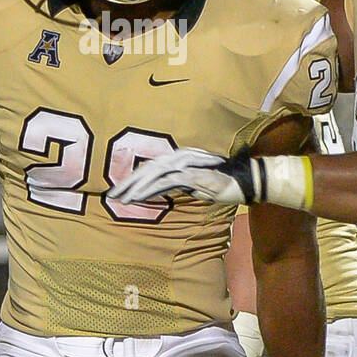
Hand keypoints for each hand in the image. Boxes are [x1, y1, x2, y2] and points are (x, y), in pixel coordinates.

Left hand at [108, 147, 254, 204]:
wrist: (245, 182)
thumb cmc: (221, 184)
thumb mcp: (195, 187)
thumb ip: (177, 185)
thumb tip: (160, 191)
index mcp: (179, 159)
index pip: (151, 167)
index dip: (134, 179)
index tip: (119, 191)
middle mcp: (180, 157)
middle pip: (147, 168)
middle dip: (128, 182)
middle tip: (111, 195)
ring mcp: (186, 164)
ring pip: (153, 174)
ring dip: (136, 187)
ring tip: (122, 199)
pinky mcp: (192, 174)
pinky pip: (166, 182)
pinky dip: (151, 189)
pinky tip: (139, 198)